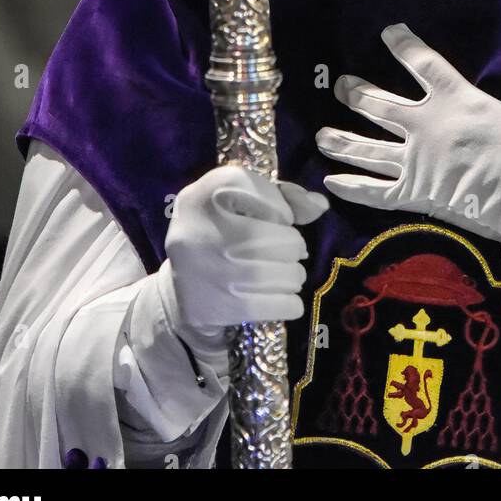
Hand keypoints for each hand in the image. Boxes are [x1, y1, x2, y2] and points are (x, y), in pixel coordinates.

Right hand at [165, 165, 327, 335]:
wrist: (180, 284)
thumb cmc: (217, 230)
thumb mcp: (240, 197)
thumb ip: (283, 195)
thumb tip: (320, 205)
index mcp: (211, 192)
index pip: (276, 198)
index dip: (282, 211)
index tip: (269, 220)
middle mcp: (210, 229)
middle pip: (287, 241)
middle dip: (293, 247)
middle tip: (279, 251)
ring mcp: (217, 272)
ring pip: (289, 275)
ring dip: (292, 274)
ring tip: (278, 272)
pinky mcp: (224, 307)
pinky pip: (285, 305)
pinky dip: (290, 301)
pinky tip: (275, 295)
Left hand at [316, 24, 500, 241]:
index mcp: (459, 97)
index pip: (421, 61)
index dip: (402, 44)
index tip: (389, 33)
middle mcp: (429, 124)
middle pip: (378, 104)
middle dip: (355, 93)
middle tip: (341, 85)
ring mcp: (419, 160)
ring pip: (367, 147)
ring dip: (341, 140)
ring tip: (320, 134)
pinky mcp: (418, 194)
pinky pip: (375, 192)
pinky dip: (351, 187)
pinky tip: (330, 182)